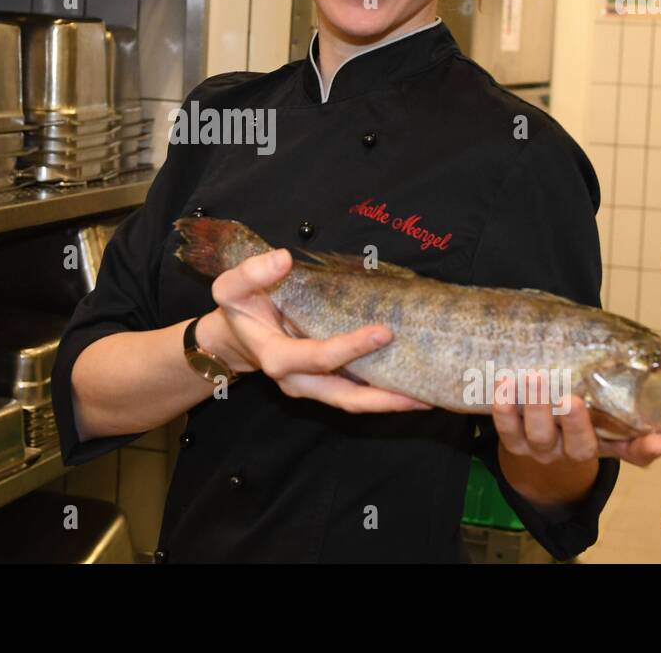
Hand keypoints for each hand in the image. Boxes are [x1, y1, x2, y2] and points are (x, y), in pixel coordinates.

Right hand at [198, 247, 431, 413]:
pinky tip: (413, 387)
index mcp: (276, 358)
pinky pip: (355, 393)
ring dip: (390, 402)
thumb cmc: (238, 310)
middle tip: (422, 391)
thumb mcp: (231, 287)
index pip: (318, 358)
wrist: (234, 338)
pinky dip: (383, 393)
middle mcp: (297, 381)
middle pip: (344, 397)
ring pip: (353, 402)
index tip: (383, 331)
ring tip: (429, 397)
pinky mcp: (325, 385)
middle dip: (383, 398)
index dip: (350, 347)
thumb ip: (252, 273)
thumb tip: (283, 258)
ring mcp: (312, 388)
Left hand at [492, 371, 660, 468]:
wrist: (537, 434)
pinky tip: (502, 386)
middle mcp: (576, 449)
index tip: (660, 439)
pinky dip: (503, 412)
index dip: (646, 448)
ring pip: (539, 438)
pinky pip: (506, 432)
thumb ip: (638, 371)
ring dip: (535, 409)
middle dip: (575, 423)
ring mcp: (544, 448)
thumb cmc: (583, 401)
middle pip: (580, 446)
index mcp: (607, 440)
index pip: (634, 451)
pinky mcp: (515, 442)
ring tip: (534, 378)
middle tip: (572, 399)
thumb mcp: (610, 389)